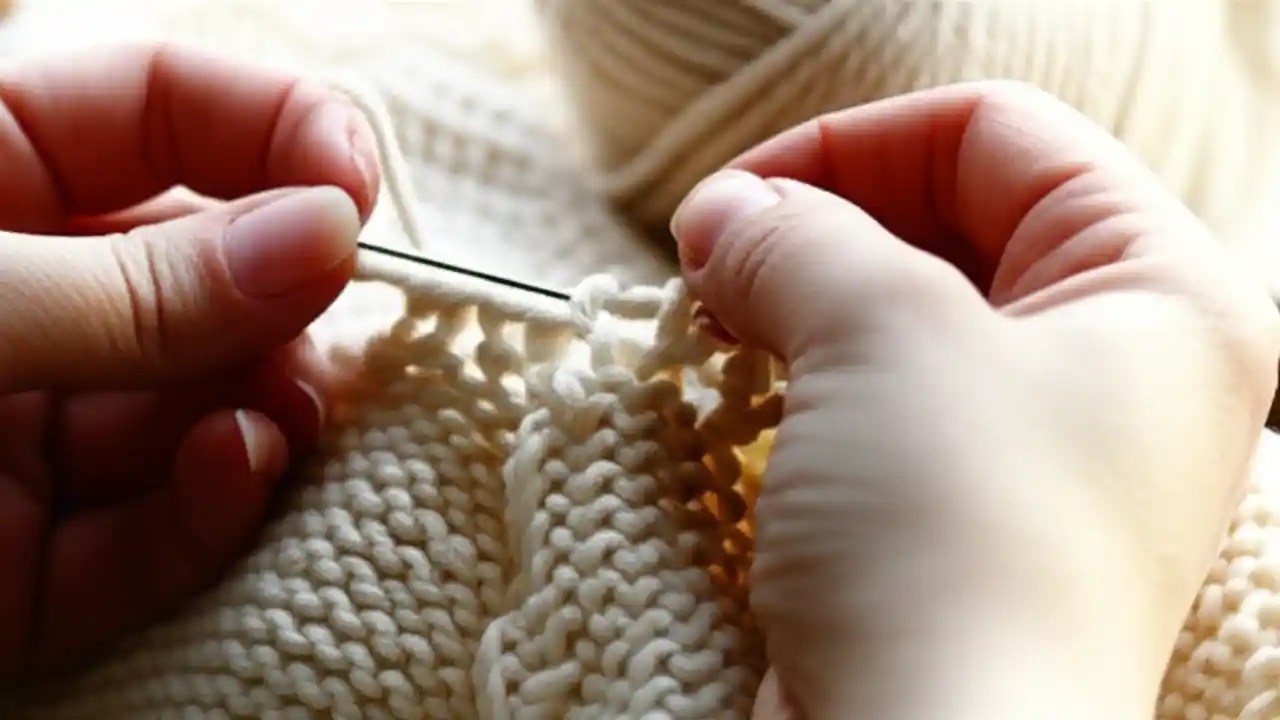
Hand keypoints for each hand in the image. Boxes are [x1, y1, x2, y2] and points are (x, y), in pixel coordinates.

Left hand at [0, 44, 379, 677]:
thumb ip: (134, 284)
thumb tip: (323, 242)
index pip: (177, 109)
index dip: (286, 134)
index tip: (358, 197)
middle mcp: (31, 293)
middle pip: (219, 269)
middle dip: (289, 298)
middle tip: (331, 326)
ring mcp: (36, 425)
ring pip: (205, 405)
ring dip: (267, 407)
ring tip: (283, 415)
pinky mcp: (31, 554)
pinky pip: (157, 524)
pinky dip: (214, 505)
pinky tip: (241, 469)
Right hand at [671, 82, 1279, 718]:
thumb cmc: (961, 557)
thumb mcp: (884, 335)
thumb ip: (799, 238)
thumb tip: (727, 219)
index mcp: (1155, 298)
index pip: (996, 140)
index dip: (854, 143)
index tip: (740, 195)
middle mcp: (1106, 372)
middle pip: (945, 223)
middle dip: (815, 227)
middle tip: (712, 257)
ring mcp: (1028, 451)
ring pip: (897, 318)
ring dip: (794, 306)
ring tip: (712, 323)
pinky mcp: (951, 519)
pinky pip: (872, 407)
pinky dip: (799, 383)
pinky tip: (735, 391)